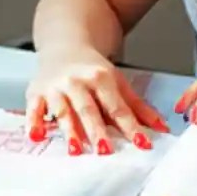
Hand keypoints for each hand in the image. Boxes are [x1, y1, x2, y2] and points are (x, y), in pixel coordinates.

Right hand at [25, 46, 168, 154]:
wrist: (64, 45)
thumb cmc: (92, 71)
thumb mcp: (117, 83)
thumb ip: (138, 107)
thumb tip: (162, 129)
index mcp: (101, 78)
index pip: (117, 106)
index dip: (130, 126)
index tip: (142, 143)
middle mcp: (77, 81)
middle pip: (89, 109)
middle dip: (96, 130)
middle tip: (105, 150)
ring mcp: (56, 87)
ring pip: (63, 111)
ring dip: (69, 130)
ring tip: (75, 150)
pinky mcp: (36, 93)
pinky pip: (34, 109)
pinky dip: (34, 122)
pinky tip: (36, 136)